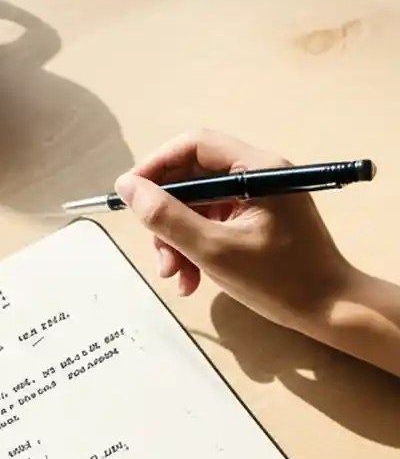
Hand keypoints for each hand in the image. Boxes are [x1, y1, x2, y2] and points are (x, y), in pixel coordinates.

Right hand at [115, 129, 351, 332]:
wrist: (331, 311)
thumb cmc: (278, 279)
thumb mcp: (213, 250)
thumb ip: (166, 216)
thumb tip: (127, 187)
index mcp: (257, 170)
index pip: (194, 146)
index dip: (156, 166)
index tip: (130, 195)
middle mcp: (258, 176)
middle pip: (192, 179)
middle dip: (167, 216)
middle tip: (156, 251)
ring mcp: (258, 199)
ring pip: (198, 206)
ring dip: (177, 239)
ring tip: (174, 275)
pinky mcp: (257, 221)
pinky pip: (212, 224)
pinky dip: (195, 249)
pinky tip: (191, 280)